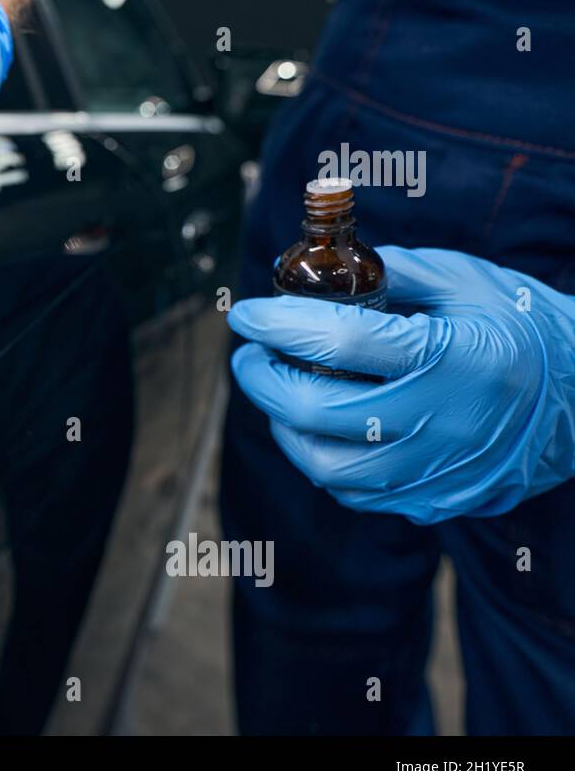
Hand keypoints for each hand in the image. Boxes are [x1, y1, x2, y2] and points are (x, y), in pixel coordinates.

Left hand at [228, 247, 574, 523]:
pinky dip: (321, 458)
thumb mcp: (465, 281)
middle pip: (316, 410)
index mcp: (450, 358)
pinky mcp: (435, 501)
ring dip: (285, 425)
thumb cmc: (524, 329)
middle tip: (249, 353)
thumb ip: (390, 273)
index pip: (339, 340)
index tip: (247, 313)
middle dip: (264, 379)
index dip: (279, 324)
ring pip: (325, 467)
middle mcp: (441, 422)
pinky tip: (317, 426)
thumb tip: (315, 268)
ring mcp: (437, 472)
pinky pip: (354, 492)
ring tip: (279, 389)